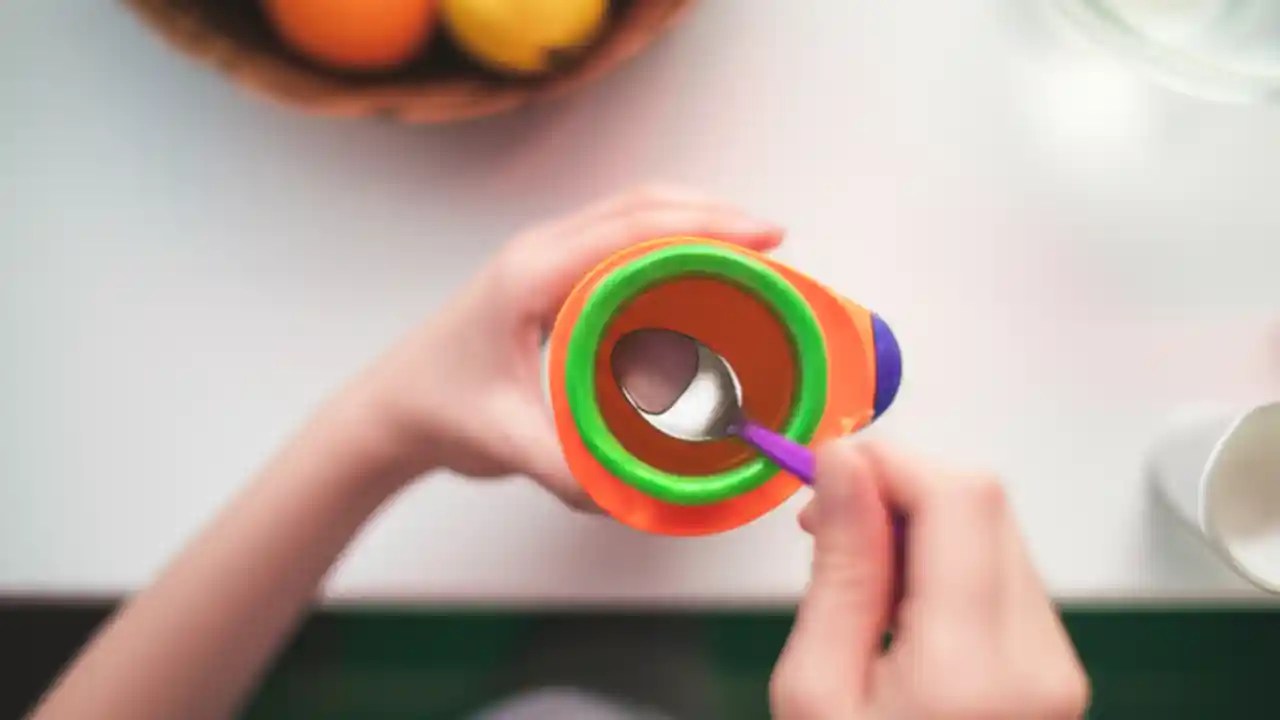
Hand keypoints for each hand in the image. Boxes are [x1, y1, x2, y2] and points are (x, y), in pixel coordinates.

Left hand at [347, 186, 784, 508]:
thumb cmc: (439, 412)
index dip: (706, 228)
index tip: (763, 238)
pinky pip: (617, 238)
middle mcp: (539, 253)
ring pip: (630, 213)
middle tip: (773, 241)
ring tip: (748, 247)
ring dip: (692, 219)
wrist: (392, 407)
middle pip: (640, 205)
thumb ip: (570, 473)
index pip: (633, 231)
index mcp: (532, 276)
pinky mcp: (547, 275)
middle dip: (712, 213)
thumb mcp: (508, 444)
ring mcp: (542, 258)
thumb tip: (641, 495)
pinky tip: (696, 269)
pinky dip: (666, 238)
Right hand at [770, 442, 1089, 718]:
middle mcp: (1039, 660)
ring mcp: (1057, 669)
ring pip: (998, 533)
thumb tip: (843, 468)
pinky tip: (898, 605)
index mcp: (972, 667)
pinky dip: (946, 565)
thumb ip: (839, 569)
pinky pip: (1004, 578)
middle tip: (829, 520)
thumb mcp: (815, 689)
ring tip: (858, 574)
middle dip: (902, 487)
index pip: (960, 496)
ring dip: (923, 525)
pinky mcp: (1055, 673)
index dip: (890, 459)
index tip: (827, 471)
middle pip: (986, 503)